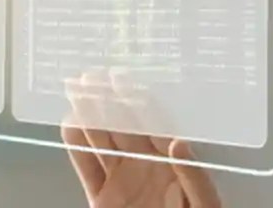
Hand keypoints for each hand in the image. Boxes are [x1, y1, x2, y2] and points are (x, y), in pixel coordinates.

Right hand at [61, 70, 221, 207]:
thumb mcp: (204, 205)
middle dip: (105, 101)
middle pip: (122, 126)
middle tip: (87, 76)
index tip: (119, 78)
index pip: (152, 123)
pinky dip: (77, 150)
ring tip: (74, 92)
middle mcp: (145, 165)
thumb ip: (194, 176)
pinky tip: (69, 127)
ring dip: (88, 118)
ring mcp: (123, 181)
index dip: (135, 100)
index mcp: (171, 161)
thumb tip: (177, 141)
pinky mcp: (103, 200)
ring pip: (101, 142)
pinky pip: (87, 170)